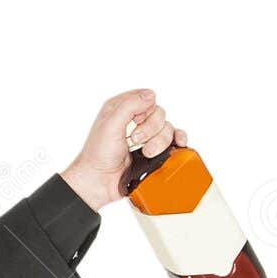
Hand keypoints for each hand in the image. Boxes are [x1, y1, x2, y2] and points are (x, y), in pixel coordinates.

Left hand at [59, 89, 187, 210]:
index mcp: (120, 109)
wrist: (100, 181)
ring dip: (159, 141)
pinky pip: (175, 138)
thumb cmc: (98, 155)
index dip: (145, 110)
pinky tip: (177, 144)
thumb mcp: (110, 125)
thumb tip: (150, 95)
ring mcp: (145, 136)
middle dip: (151, 129)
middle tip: (135, 140)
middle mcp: (133, 120)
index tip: (134, 121)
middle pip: (159, 113)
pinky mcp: (154, 149)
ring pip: (168, 127)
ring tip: (146, 152)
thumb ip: (129, 106)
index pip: (146, 97)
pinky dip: (178, 140)